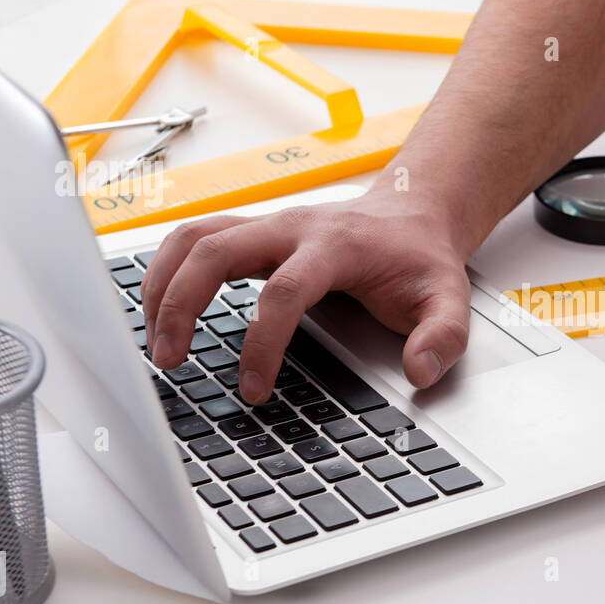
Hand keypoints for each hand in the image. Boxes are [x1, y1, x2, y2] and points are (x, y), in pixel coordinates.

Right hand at [141, 189, 471, 401]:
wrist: (413, 214)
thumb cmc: (421, 260)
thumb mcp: (449, 299)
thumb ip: (442, 337)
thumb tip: (419, 372)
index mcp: (336, 245)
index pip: (283, 292)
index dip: (262, 343)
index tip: (253, 389)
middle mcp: (292, 226)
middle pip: (215, 251)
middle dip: (182, 305)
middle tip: (170, 360)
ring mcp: (267, 224)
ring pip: (193, 236)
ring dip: (162, 285)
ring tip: (155, 341)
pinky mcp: (252, 232)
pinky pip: (193, 239)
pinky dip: (167, 271)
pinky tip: (160, 311)